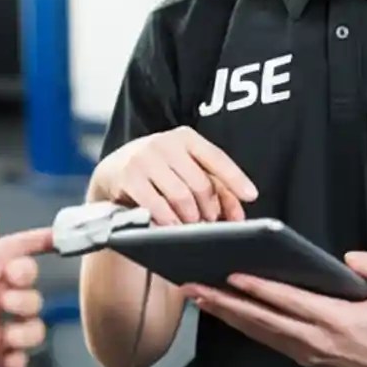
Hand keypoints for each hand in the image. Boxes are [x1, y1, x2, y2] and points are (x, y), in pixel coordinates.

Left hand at [0, 211, 52, 366]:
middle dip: (28, 296)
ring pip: (31, 324)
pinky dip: (19, 358)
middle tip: (8, 302)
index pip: (15, 251)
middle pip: (30, 290)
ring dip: (28, 331)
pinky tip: (8, 358)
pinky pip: (19, 355)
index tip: (59, 239)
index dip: (38, 242)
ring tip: (7, 336)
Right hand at [89, 126, 257, 224]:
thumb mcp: (186, 170)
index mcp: (185, 137)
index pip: (216, 158)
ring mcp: (145, 159)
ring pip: (181, 196)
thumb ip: (215, 187)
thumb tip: (238, 214)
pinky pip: (156, 205)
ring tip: (193, 228)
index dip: (236, 178)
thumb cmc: (160, 172)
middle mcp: (165, 143)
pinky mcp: (129, 177)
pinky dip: (169, 221)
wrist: (114, 170)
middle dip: (209, 209)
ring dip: (190, 218)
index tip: (251, 196)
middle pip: (200, 183)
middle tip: (211, 223)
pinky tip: (173, 228)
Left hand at [180, 252, 366, 366]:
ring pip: (259, 331)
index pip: (289, 302)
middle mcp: (316, 340)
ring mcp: (309, 352)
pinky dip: (243, 325)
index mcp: (337, 321)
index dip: (259, 289)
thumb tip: (348, 257)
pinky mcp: (306, 357)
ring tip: (198, 296)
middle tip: (195, 286)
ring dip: (227, 314)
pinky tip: (225, 312)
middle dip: (225, 302)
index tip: (233, 275)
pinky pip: (267, 339)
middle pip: (262, 319)